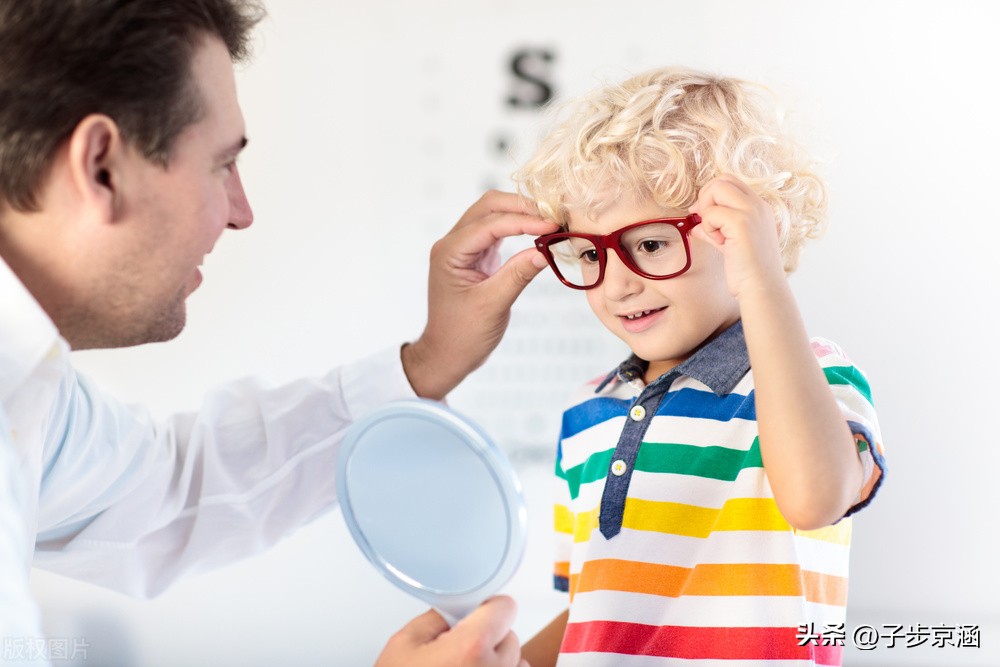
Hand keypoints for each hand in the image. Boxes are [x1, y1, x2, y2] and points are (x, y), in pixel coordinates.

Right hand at [374, 596, 528, 666]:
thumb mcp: (404, 644)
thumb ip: (437, 617)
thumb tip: (455, 609)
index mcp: (471, 648)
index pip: (505, 608)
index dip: (489, 608)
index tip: (480, 613)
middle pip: (510, 636)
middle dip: (488, 639)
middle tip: (459, 652)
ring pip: (516, 663)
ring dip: (497, 664)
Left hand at [402, 190, 557, 398]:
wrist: (447, 354)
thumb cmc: (462, 335)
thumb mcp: (492, 305)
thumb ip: (517, 275)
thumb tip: (545, 251)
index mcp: (449, 253)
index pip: (490, 223)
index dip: (523, 220)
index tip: (551, 225)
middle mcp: (452, 244)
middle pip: (489, 207)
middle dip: (521, 207)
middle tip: (553, 216)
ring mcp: (463, 248)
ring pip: (492, 215)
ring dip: (520, 213)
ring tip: (549, 222)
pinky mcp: (475, 256)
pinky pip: (496, 231)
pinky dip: (517, 227)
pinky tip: (537, 232)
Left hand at [688, 174, 784, 297]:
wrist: (762, 288)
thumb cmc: (748, 270)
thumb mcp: (730, 243)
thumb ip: (715, 230)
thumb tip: (695, 224)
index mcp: (758, 207)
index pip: (730, 181)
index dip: (711, 195)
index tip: (704, 217)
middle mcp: (757, 204)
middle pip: (722, 179)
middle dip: (706, 197)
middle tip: (705, 222)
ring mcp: (752, 211)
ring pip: (717, 188)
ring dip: (707, 211)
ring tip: (715, 234)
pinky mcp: (742, 222)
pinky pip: (711, 212)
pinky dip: (708, 227)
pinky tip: (719, 243)